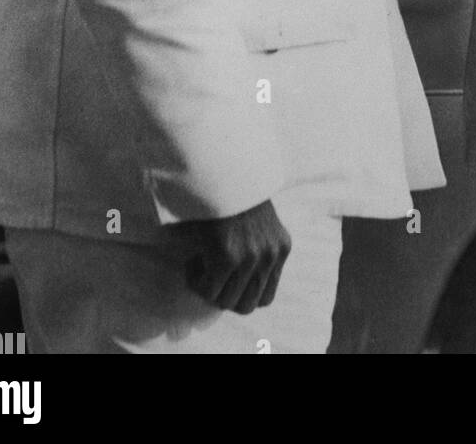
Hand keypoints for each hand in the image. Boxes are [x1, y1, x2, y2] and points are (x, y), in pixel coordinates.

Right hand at [174, 199, 290, 314]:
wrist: (223, 169)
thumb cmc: (235, 192)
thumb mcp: (260, 223)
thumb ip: (258, 249)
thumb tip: (238, 283)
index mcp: (282, 247)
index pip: (266, 296)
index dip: (242, 293)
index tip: (227, 278)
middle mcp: (271, 256)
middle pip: (247, 305)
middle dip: (224, 296)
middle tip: (210, 276)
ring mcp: (251, 259)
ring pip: (225, 301)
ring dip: (208, 288)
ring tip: (200, 263)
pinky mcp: (227, 258)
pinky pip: (207, 290)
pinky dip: (195, 280)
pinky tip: (192, 259)